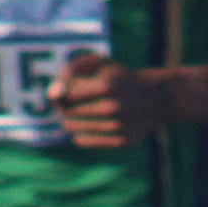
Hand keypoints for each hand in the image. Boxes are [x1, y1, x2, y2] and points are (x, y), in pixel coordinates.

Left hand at [52, 54, 172, 149]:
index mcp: (108, 85)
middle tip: (79, 99)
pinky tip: (94, 124)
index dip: (62, 91)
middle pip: (66, 111)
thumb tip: (51, 94)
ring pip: (70, 127)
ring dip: (72, 119)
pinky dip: (82, 132)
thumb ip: (71, 71)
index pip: (65, 94)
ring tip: (86, 111)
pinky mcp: (120, 143)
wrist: (156, 99)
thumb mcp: (98, 64)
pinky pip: (81, 141)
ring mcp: (118, 127)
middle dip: (66, 105)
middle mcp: (113, 107)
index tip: (71, 88)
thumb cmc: (119, 78)